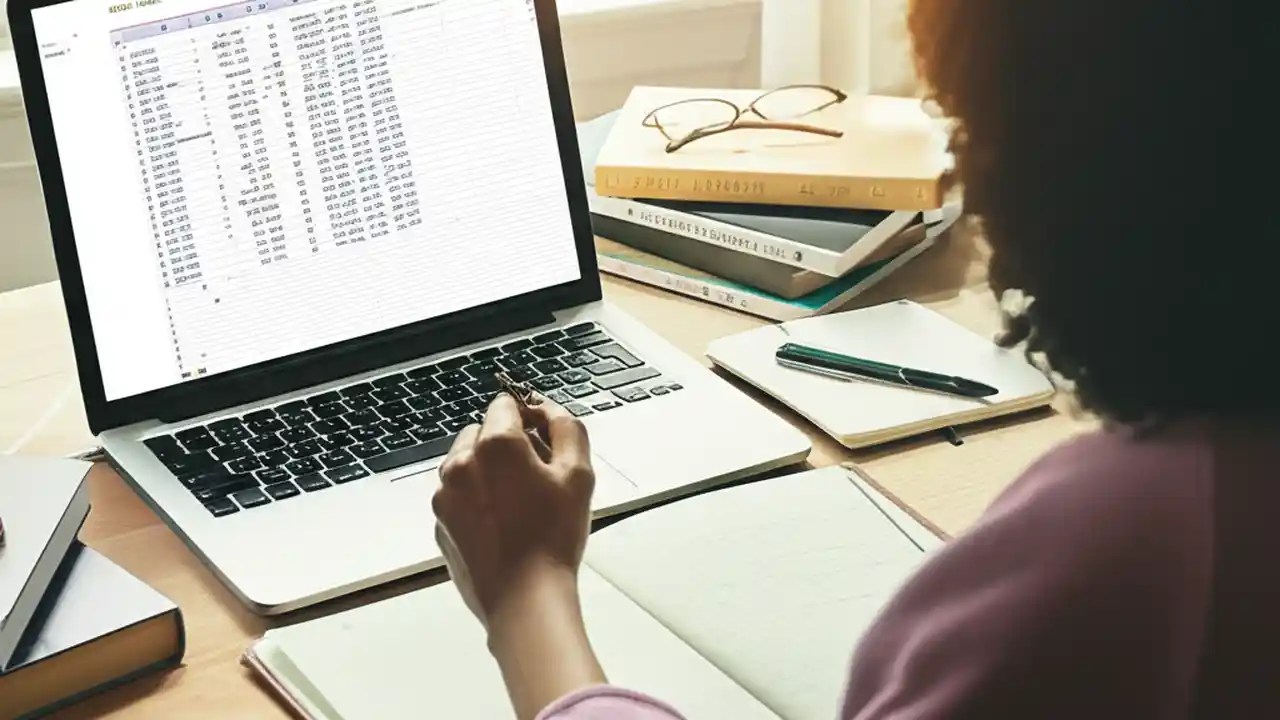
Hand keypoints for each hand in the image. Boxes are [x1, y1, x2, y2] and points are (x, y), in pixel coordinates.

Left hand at [434, 395, 605, 719]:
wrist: (525, 599)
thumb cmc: (553, 538)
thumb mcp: (579, 474)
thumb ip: (566, 427)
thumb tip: (548, 408)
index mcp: (496, 444)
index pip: (505, 404)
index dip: (528, 417)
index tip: (543, 440)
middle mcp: (461, 462)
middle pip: (482, 431)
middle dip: (506, 445)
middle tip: (537, 477)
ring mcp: (445, 494)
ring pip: (466, 463)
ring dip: (488, 472)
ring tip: (519, 505)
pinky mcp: (440, 522)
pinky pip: (458, 496)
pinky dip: (475, 501)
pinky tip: (503, 525)